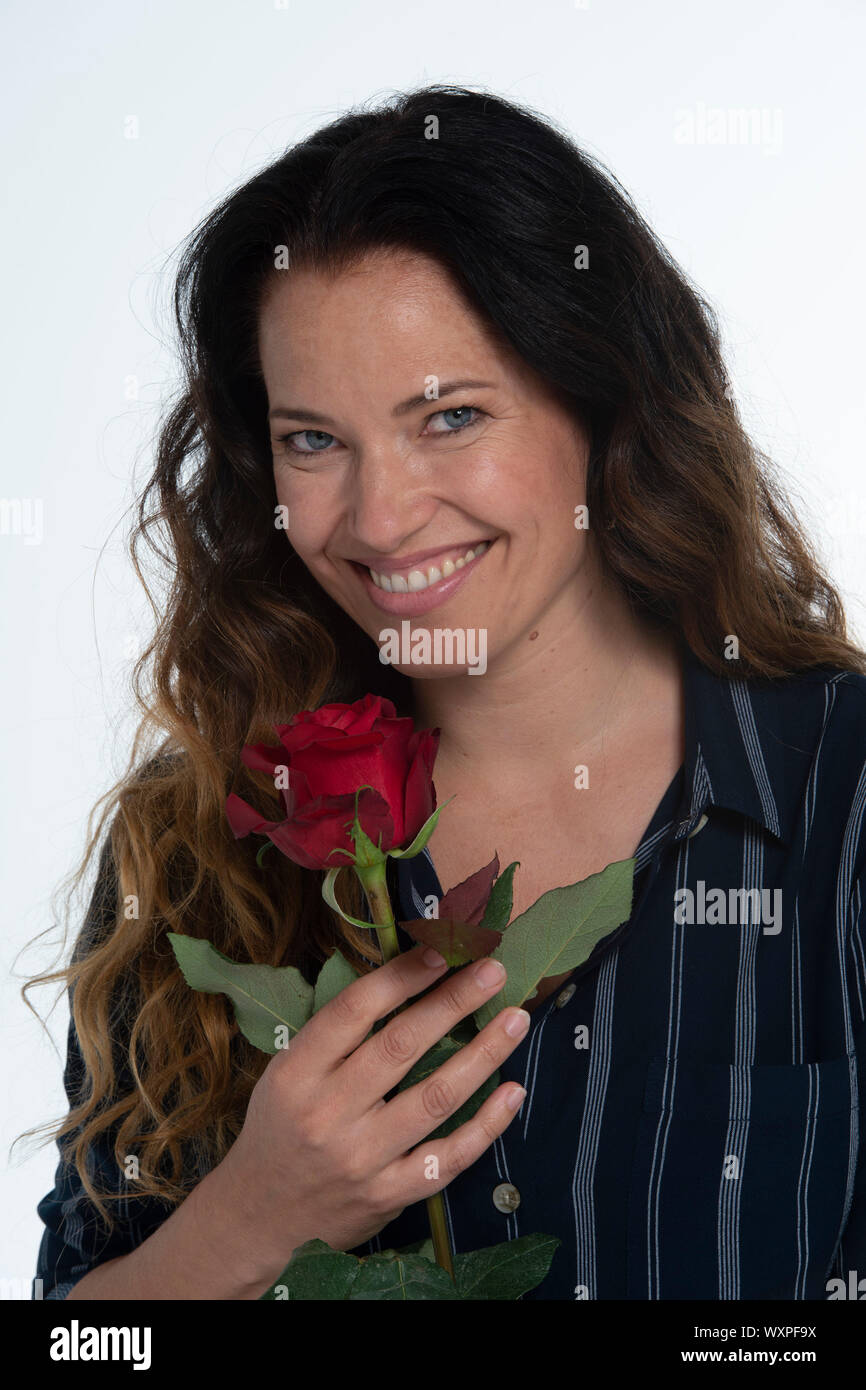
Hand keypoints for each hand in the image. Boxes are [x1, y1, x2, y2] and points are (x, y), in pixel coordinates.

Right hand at [221, 942, 528, 1270]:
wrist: (257, 1220)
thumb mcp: (286, 1073)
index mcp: (297, 1073)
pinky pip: (448, 1157)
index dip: (402, 976)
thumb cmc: (280, 1130)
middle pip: (402, 1045)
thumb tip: (407, 979)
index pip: (355, 1010)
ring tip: (516, 1020)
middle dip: (454, 1001)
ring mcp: (362, 1158)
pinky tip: (513, 1093)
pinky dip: (486, 1124)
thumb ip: (336, 1035)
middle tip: (493, 970)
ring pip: (436, 1097)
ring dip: (484, 1054)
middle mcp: (328, 1113)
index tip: (440, 949)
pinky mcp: (389, 1195)